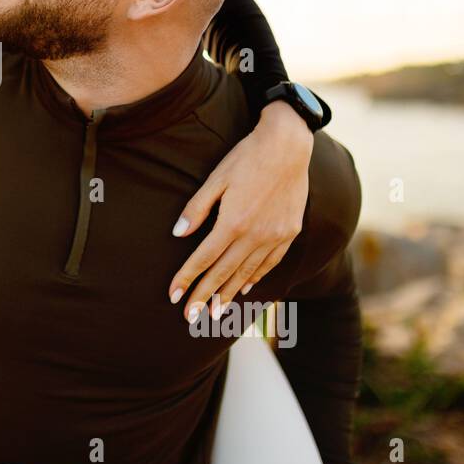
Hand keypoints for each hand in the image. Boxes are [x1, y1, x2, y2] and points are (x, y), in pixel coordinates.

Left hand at [168, 100, 312, 320]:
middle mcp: (255, 234)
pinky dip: (256, 278)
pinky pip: (270, 263)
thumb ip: (196, 208)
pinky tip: (244, 289)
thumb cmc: (246, 158)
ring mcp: (275, 235)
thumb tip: (178, 234)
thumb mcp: (215, 178)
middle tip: (191, 318)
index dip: (187, 279)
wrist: (288, 146)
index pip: (203, 259)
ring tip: (216, 312)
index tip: (173, 297)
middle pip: (224, 272)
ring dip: (228, 294)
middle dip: (205, 296)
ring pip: (247, 273)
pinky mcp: (289, 232)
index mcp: (232, 222)